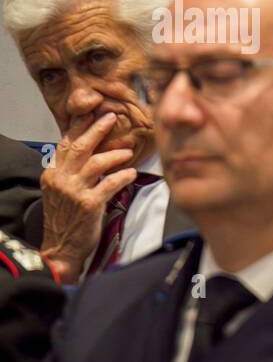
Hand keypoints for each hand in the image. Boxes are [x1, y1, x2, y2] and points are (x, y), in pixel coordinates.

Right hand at [39, 113, 137, 281]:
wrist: (62, 248)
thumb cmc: (67, 220)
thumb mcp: (63, 192)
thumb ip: (73, 173)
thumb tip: (92, 154)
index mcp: (52, 174)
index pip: (65, 144)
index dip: (79, 127)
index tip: (92, 113)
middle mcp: (60, 180)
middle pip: (79, 147)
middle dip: (96, 129)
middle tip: (111, 117)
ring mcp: (74, 191)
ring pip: (96, 163)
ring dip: (115, 154)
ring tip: (128, 152)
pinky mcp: (89, 204)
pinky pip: (109, 183)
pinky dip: (122, 176)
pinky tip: (131, 173)